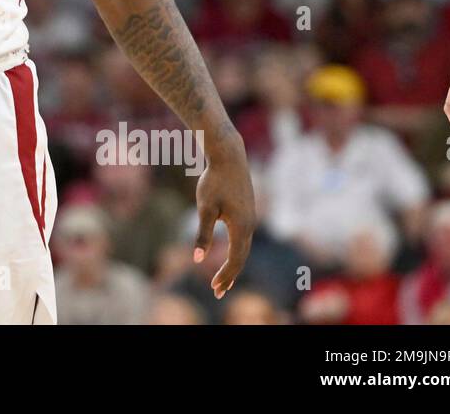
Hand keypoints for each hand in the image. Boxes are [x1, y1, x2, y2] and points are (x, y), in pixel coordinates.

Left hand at [193, 139, 254, 299]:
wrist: (229, 156)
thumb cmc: (214, 180)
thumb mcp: (205, 207)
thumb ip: (203, 233)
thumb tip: (198, 258)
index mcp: (241, 227)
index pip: (235, 260)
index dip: (225, 276)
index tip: (214, 289)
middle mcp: (250, 225)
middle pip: (242, 257)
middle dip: (230, 276)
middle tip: (218, 293)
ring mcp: (251, 218)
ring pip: (244, 248)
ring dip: (234, 265)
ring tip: (222, 280)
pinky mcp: (248, 211)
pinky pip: (244, 238)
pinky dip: (237, 251)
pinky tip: (230, 255)